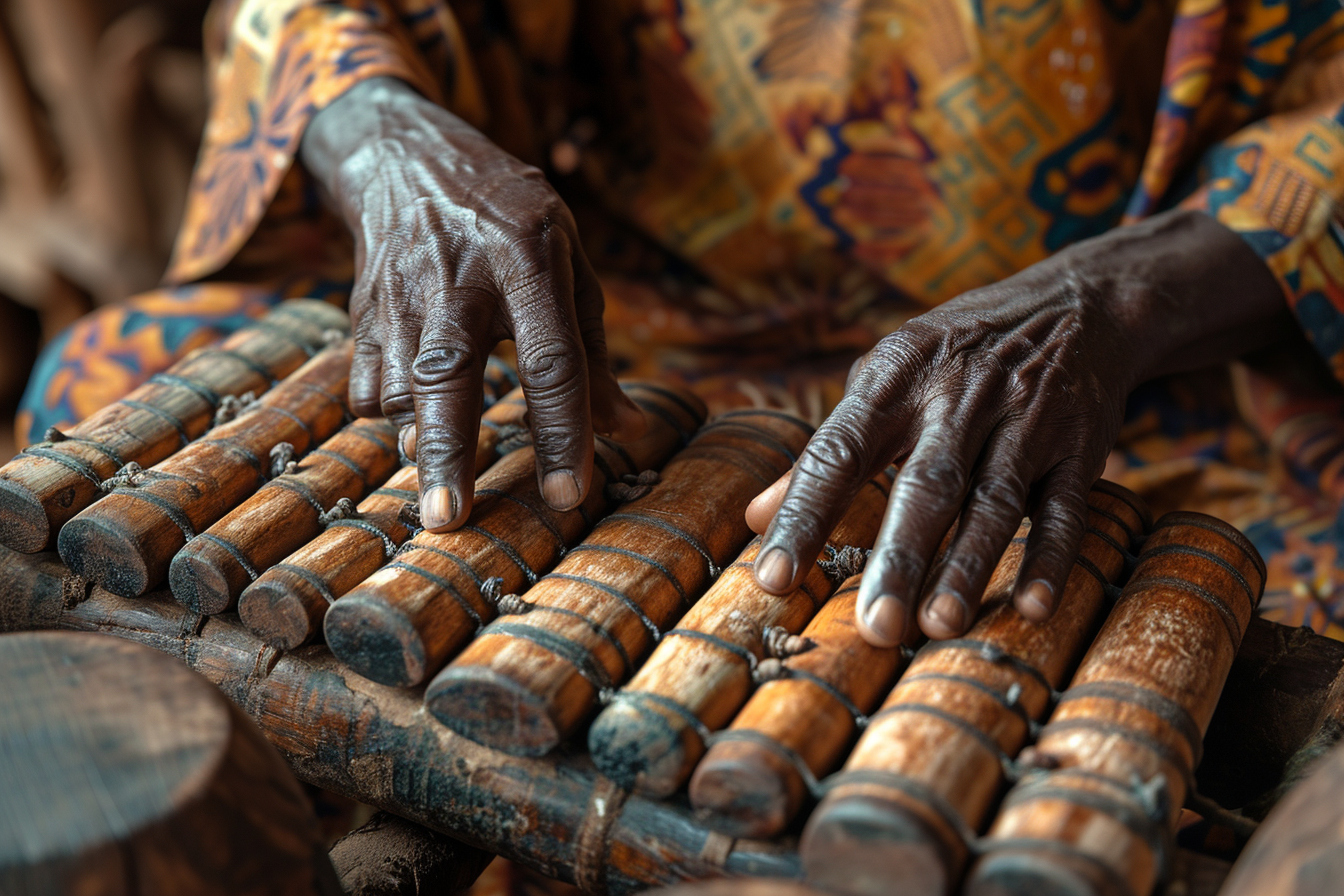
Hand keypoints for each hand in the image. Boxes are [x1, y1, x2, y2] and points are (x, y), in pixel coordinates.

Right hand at [301, 78, 642, 530]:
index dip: (561, 432)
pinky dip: (389, 413)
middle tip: (450, 520)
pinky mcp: (363, 306)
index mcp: (529, 261)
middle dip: (450, 453)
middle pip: (451, 375)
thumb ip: (594, 347)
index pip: (551, 361)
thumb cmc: (511, 217)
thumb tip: (626, 428)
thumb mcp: (568, 260)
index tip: (566, 495)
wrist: (409, 156)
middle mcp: (461, 277)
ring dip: (419, 443)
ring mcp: (403, 291)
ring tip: (436, 492)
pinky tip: (410, 422)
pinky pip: (369, 379)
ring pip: (401, 382)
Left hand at [747, 209, 1292, 644]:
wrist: (1077, 302)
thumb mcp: (885, 378)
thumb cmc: (955, 353)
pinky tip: (1032, 607)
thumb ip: (827, 450)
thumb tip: (753, 516)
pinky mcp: (1079, 444)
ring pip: (993, 501)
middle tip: (874, 627)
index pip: (837, 453)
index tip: (773, 581)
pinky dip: (1050, 557)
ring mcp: (1023, 421)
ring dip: (968, 565)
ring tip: (939, 625)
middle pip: (925, 485)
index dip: (803, 516)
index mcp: (894, 380)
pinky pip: (1064, 507)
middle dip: (899, 557)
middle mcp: (957, 398)